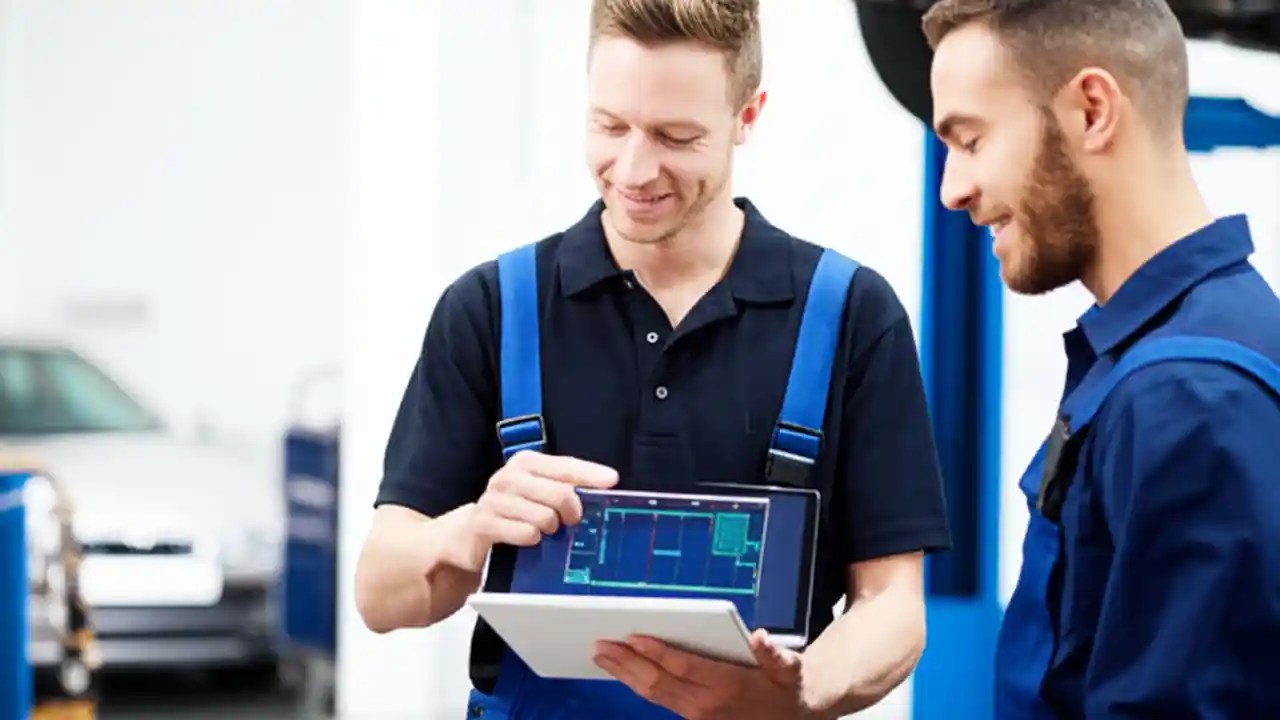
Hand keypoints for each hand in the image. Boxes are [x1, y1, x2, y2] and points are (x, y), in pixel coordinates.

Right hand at [450, 450, 617, 572]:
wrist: (470, 534)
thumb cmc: (515, 512)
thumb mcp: (539, 493)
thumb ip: (568, 486)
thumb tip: (608, 482)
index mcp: (526, 463)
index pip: (566, 466)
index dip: (590, 473)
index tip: (611, 480)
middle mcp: (508, 476)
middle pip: (561, 494)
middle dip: (572, 512)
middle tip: (569, 521)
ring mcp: (494, 499)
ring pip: (545, 517)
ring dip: (549, 529)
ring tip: (542, 530)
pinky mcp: (485, 524)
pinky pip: (527, 534)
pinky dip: (532, 540)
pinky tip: (526, 539)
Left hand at [593, 629, 814, 719]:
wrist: (795, 717)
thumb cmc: (787, 686)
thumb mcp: (789, 667)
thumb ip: (774, 653)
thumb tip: (761, 638)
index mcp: (727, 685)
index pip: (681, 666)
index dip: (655, 652)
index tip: (632, 637)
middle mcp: (707, 704)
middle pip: (658, 683)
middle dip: (626, 663)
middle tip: (600, 646)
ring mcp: (698, 716)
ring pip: (653, 695)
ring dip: (625, 675)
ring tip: (603, 657)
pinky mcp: (694, 719)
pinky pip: (660, 701)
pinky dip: (638, 685)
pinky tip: (625, 672)